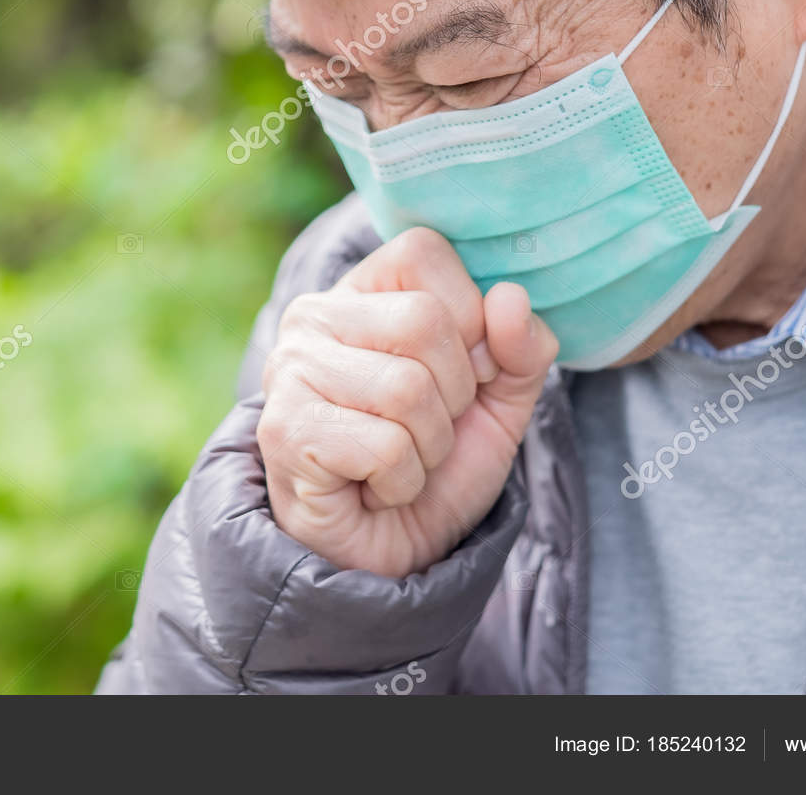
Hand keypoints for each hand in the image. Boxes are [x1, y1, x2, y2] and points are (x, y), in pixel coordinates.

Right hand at [257, 227, 557, 577]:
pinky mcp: (285, 429)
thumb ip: (520, 348)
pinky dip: (401, 482)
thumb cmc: (434, 465)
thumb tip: (510, 298)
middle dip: (454, 395)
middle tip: (425, 430)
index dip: (468, 317)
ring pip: (408, 389)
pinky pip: (385, 447)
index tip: (458, 373)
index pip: (424, 252)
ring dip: (429, 447)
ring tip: (400, 462)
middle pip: (424, 321)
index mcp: (364, 290)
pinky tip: (373, 486)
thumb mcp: (499, 401)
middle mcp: (315, 315)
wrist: (385, 554)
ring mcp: (291, 370)